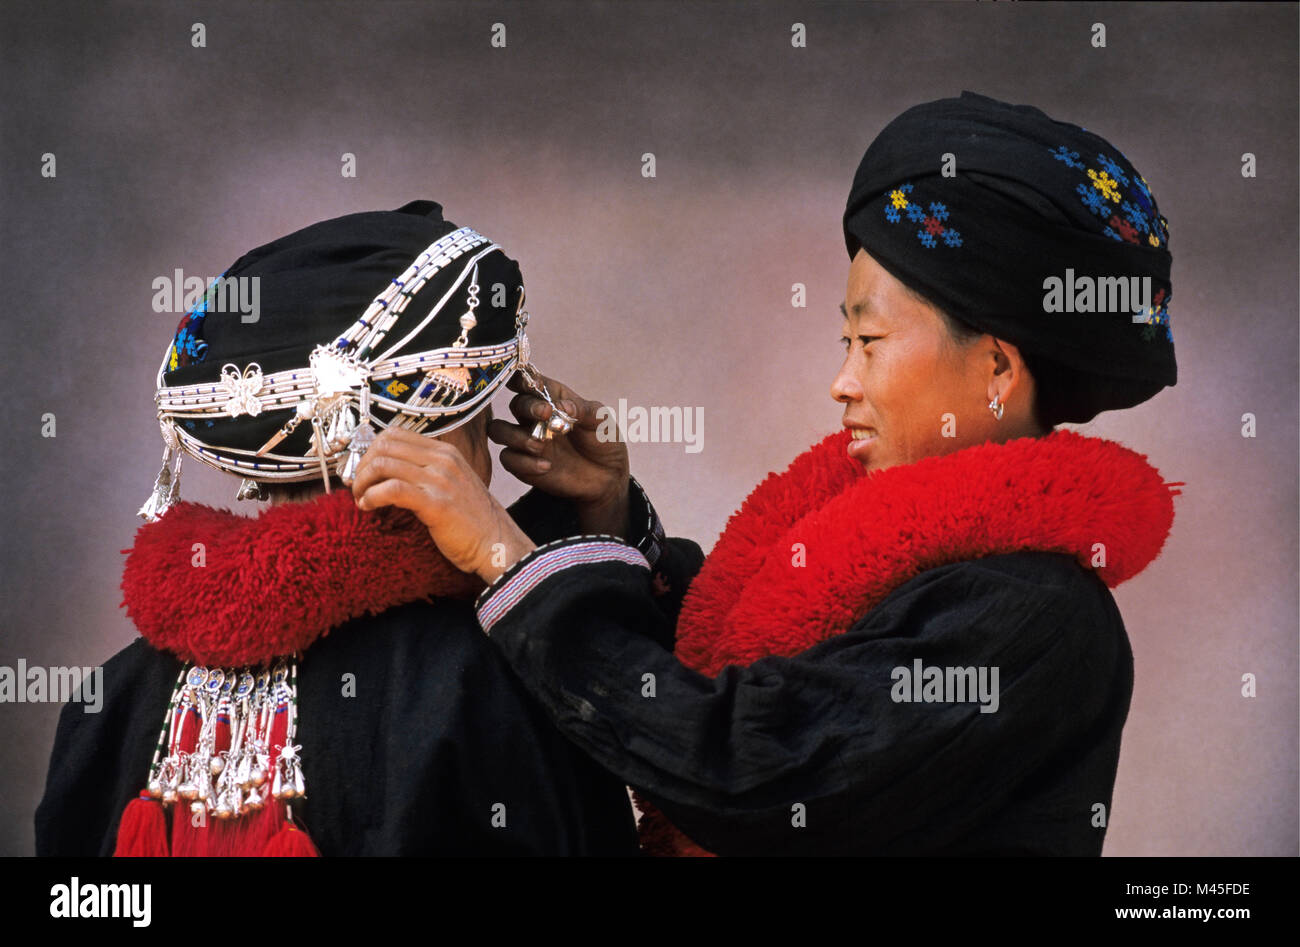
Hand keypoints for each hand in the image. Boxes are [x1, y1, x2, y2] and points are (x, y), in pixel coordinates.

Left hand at [350, 426, 534, 583]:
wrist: (497, 544)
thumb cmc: (472, 521)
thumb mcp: (453, 483)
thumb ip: (427, 472)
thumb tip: (387, 470)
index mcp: (446, 452)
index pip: (395, 434)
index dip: (370, 450)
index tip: (363, 470)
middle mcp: (443, 460)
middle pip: (384, 446)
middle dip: (362, 465)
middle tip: (358, 486)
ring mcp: (441, 480)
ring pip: (383, 465)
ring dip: (363, 483)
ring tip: (361, 499)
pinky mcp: (435, 504)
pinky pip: (392, 489)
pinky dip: (372, 496)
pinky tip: (368, 506)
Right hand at [490, 371, 630, 536]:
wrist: (608, 477)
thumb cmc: (603, 441)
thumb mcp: (602, 421)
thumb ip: (583, 410)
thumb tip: (561, 406)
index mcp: (552, 398)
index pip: (528, 381)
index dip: (524, 379)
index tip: (535, 385)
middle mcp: (534, 417)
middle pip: (515, 404)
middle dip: (527, 407)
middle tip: (546, 414)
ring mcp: (526, 440)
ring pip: (498, 430)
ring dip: (516, 436)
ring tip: (540, 445)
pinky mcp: (523, 465)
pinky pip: (508, 459)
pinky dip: (524, 462)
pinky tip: (547, 466)